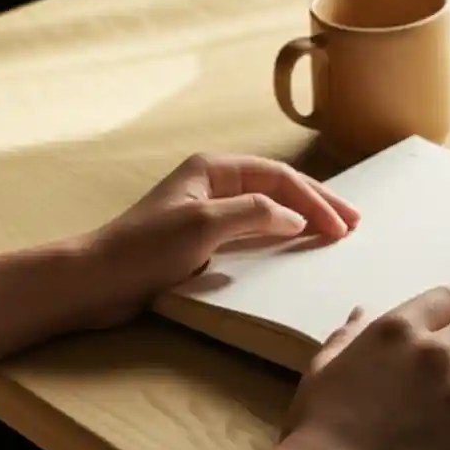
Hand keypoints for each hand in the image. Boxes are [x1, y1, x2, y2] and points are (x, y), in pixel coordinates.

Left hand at [77, 153, 359, 328]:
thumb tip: (294, 217)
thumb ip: (254, 214)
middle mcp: (214, 183)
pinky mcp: (202, 237)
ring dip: (304, 216)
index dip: (314, 200)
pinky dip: (281, 233)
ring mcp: (209, 209)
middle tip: (353, 222)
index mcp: (214, 169)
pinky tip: (296, 242)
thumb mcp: (204, 225)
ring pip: (270, 206)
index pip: (279, 178)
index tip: (342, 227)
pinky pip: (254, 228)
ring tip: (336, 229)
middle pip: (279, 186)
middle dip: (318, 202)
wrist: (96, 280)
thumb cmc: (143, 249)